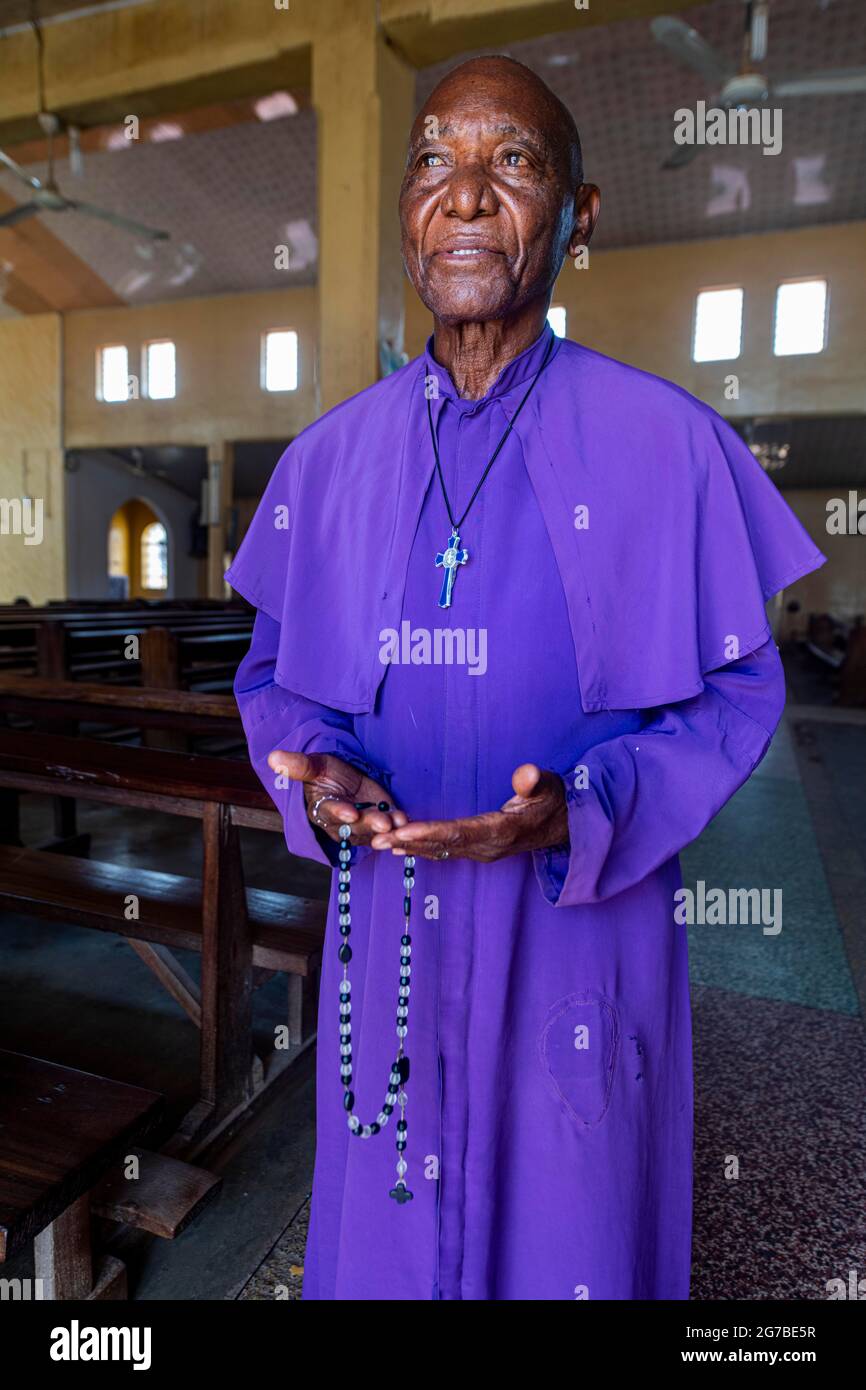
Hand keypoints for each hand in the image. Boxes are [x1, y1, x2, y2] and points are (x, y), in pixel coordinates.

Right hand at [266, 750, 407, 845]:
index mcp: (321, 810)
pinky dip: (397, 825)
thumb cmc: (326, 773)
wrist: (345, 780)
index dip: (340, 812)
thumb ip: (298, 765)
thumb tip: (273, 757)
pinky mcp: (379, 823)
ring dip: (386, 828)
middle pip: (356, 826)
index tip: (351, 812)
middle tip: (382, 822)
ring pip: (373, 831)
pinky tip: (405, 819)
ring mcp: (361, 827)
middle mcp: (341, 824)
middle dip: (369, 824)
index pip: (330, 813)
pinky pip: (388, 828)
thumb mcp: (315, 765)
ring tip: (397, 821)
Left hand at [370, 763, 568, 861]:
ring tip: (378, 844)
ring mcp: (482, 852)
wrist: (564, 825)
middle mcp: (487, 847)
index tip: (402, 832)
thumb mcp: (550, 786)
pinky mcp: (478, 850)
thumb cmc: (554, 800)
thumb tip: (527, 772)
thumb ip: (536, 780)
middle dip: (408, 842)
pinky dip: (421, 849)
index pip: (459, 833)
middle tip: (375, 839)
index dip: (429, 833)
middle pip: (442, 845)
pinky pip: (445, 851)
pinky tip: (400, 849)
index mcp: (501, 831)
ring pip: (440, 851)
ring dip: (409, 848)